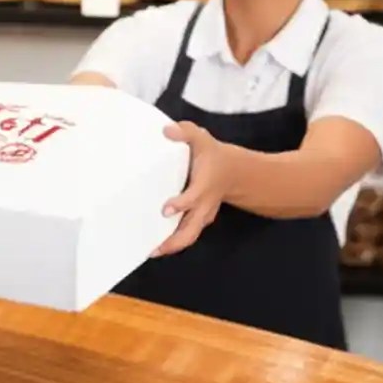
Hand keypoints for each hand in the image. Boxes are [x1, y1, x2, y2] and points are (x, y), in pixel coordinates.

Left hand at [152, 121, 235, 257]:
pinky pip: (185, 234)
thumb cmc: (212, 155)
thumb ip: (185, 132)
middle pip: (191, 230)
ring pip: (188, 236)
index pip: (193, 198)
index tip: (165, 209)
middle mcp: (203, 205)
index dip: (181, 204)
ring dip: (170, 246)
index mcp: (205, 186)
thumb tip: (167, 131)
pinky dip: (171, 242)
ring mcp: (201, 215)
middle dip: (174, 241)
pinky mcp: (197, 219)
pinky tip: (153, 245)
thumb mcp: (201, 138)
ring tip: (149, 251)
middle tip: (153, 248)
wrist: (233, 172)